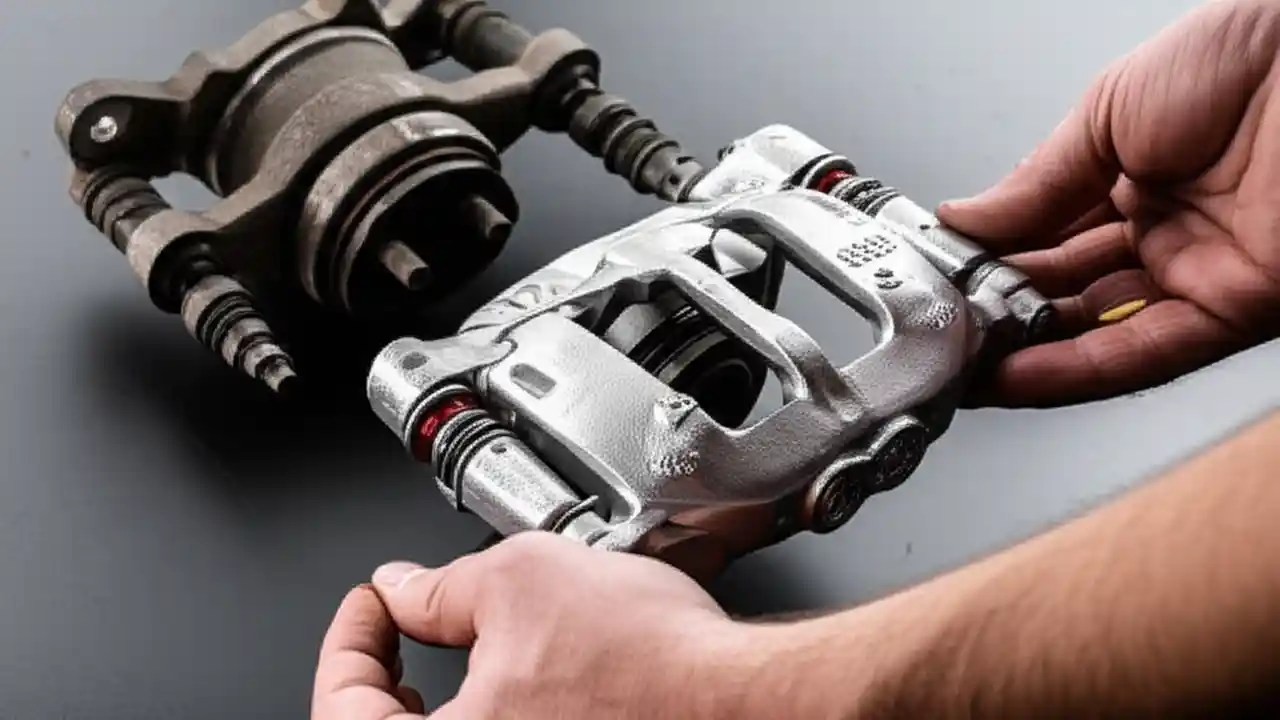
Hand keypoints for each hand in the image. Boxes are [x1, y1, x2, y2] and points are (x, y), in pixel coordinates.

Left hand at [311, 533, 765, 719]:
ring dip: (435, 708)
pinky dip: (497, 717)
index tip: (373, 603)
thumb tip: (400, 590)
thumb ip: (439, 587)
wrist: (741, 700)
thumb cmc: (648, 663)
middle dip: (376, 684)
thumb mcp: (520, 580)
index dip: (348, 640)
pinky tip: (519, 687)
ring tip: (450, 663)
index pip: (342, 709)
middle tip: (392, 639)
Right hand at [939, 0, 1279, 406]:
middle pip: (1066, 293)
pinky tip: (1013, 377)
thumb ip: (1036, 182)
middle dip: (1000, 316)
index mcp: (1138, 175)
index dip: (992, 264)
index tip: (942, 281)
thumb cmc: (1251, 53)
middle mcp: (1167, 231)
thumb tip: (964, 220)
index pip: (1047, 238)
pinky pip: (1142, 354)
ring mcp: (1199, 273)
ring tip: (959, 366)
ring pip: (1097, 334)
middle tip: (942, 331)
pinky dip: (1075, 372)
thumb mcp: (1109, 111)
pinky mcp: (1234, 309)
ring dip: (1025, 357)